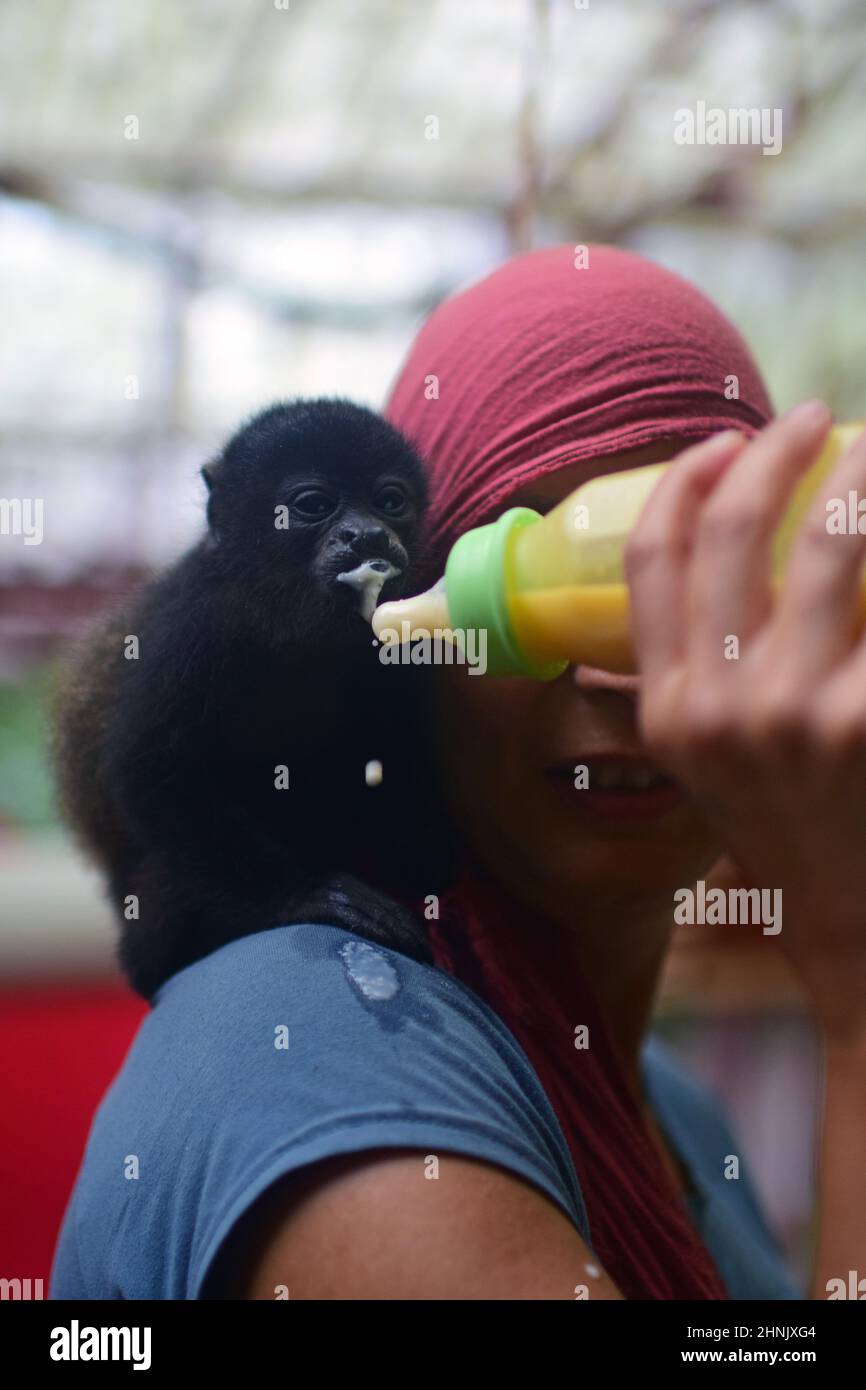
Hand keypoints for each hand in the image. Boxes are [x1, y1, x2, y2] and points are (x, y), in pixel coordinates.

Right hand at [625, 402, 865, 1045]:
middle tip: (808, 420)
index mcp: (668, 712)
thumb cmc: (798, 833)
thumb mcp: (714, 763)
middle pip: (734, 529)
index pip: (653, 560)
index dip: (684, 481)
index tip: (719, 443)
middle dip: (774, 451)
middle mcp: (720, 708)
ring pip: (828, 541)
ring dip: (858, 478)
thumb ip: (706, 673)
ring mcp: (800, 715)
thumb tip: (731, 558)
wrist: (862, 932)